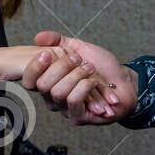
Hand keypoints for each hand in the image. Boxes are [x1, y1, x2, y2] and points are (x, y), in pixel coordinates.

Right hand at [22, 31, 136, 124]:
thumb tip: (38, 37)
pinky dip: (85, 87)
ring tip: (91, 69)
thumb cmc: (102, 66)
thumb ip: (59, 40)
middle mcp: (53, 97)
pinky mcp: (78, 117)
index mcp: (50, 81)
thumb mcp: (79, 47)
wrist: (124, 81)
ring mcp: (65, 109)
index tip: (46, 53)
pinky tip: (95, 82)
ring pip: (58, 92)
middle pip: (43, 85)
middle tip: (79, 59)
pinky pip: (73, 101)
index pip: (30, 79)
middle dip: (62, 67)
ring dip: (77, 76)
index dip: (34, 66)